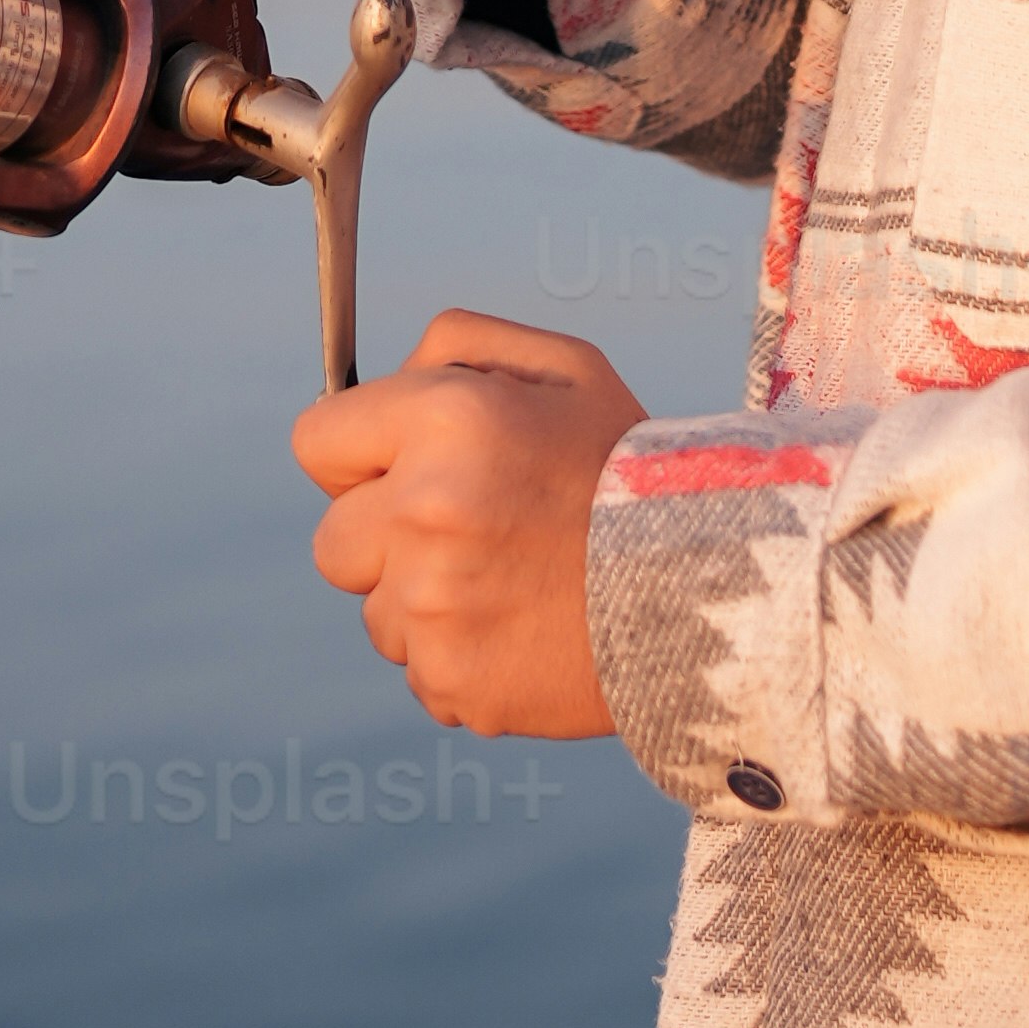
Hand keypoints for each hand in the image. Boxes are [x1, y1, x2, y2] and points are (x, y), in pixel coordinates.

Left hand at [291, 311, 640, 738]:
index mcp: (444, 420)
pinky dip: (462, 657)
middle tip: (473, 531)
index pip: (315, 442)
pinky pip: (420, 670)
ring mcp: (431, 607)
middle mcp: (423, 511)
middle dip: (385, 536)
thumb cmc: (631, 470)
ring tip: (516, 584)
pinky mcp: (450, 680)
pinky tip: (528, 632)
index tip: (403, 468)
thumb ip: (457, 347)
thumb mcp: (565, 367)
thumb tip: (378, 384)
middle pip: (333, 541)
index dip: (359, 454)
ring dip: (426, 602)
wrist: (713, 589)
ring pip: (378, 614)